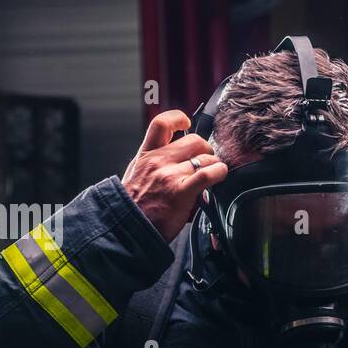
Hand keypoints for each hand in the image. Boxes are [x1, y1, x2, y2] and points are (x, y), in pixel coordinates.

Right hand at [122, 110, 227, 241]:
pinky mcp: (181, 191)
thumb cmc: (135, 206)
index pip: (161, 123)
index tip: (186, 122)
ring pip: (205, 157)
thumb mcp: (138, 173)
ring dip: (214, 165)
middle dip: (206, 149)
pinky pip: (207, 174)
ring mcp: (169, 175)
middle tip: (207, 161)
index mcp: (146, 154)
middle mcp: (158, 161)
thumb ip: (155, 161)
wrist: (126, 228)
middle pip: (194, 139)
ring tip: (213, 175)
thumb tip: (177, 155)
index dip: (177, 118)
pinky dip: (219, 172)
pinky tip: (220, 175)